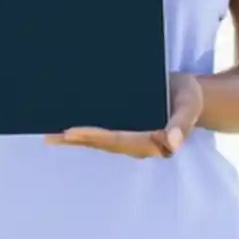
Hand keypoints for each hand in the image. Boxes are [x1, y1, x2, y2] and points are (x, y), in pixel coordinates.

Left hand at [46, 73, 203, 158]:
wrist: (189, 94)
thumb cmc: (189, 98)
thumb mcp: (188, 106)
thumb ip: (181, 125)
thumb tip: (173, 144)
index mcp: (152, 142)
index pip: (119, 140)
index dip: (95, 136)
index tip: (72, 132)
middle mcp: (138, 144)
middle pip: (104, 143)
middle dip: (78, 139)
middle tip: (52, 135)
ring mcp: (130, 138)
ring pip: (100, 141)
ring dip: (76, 139)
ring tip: (50, 135)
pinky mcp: (126, 129)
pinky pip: (103, 132)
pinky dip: (84, 131)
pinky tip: (65, 128)